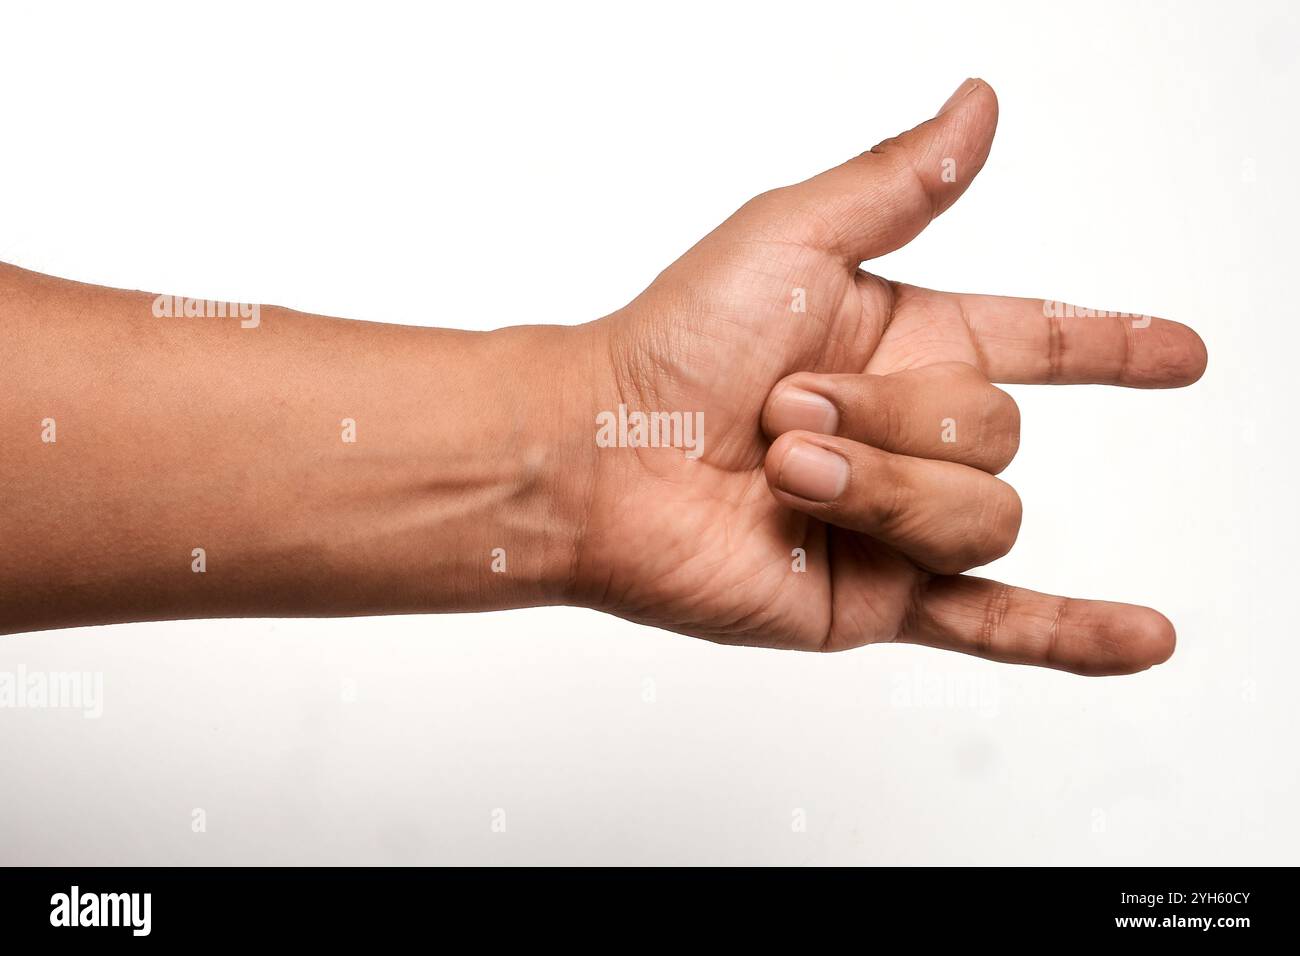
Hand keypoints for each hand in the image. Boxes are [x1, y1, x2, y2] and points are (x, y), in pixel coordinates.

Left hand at [570, 79, 1206, 674]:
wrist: (599, 459)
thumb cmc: (672, 346)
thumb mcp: (791, 237)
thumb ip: (898, 183)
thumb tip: (978, 108)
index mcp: (904, 346)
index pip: (1040, 341)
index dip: (1111, 344)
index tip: (1179, 353)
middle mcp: (909, 436)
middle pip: (996, 432)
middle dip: (894, 417)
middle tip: (787, 411)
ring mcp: (896, 522)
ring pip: (982, 513)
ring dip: (882, 488)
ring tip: (787, 474)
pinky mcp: (875, 597)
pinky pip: (996, 624)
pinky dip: (1073, 636)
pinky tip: (1142, 641)